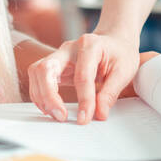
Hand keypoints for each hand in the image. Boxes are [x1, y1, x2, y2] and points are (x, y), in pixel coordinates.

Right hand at [28, 31, 143, 123]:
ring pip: (37, 72)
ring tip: (56, 114)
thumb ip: (110, 93)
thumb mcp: (124, 71)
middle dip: (49, 95)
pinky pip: (38, 77)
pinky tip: (50, 107)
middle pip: (46, 68)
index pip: (82, 76)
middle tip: (61, 116)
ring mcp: (58, 55)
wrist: (114, 41)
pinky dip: (39, 94)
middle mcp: (68, 47)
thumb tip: (99, 114)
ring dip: (41, 96)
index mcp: (89, 45)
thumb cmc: (120, 53)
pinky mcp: (54, 65)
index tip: (85, 118)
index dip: (83, 99)